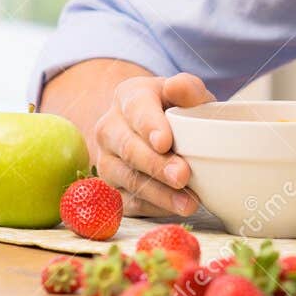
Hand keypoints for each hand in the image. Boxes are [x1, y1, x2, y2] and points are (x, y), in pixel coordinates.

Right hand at [93, 72, 213, 217]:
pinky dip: (154, 207)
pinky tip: (176, 209)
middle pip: (128, 148)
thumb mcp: (186, 94)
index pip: (136, 109)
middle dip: (156, 164)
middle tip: (183, 176)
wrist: (158, 130)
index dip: (149, 126)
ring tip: (189, 203)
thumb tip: (177, 86)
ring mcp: (106, 160)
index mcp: (128, 97)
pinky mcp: (111, 188)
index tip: (165, 142)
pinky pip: (128, 201)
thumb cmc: (176, 109)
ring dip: (159, 193)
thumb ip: (187, 88)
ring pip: (127, 178)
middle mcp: (109, 128)